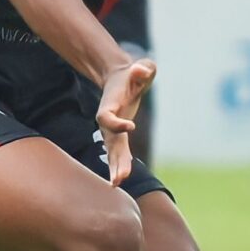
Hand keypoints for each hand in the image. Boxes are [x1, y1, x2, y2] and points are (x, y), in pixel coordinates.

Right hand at [97, 57, 155, 185]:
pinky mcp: (118, 135)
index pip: (107, 118)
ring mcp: (112, 130)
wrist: (121, 80)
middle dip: (115, 159)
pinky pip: (118, 153)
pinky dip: (119, 166)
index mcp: (110, 104)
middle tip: (119, 177)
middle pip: (109, 142)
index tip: (131, 126)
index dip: (117, 123)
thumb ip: (142, 68)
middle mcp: (108, 120)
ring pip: (113, 152)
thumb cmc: (133, 73)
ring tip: (117, 183)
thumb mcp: (141, 67)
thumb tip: (141, 71)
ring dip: (116, 168)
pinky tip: (120, 181)